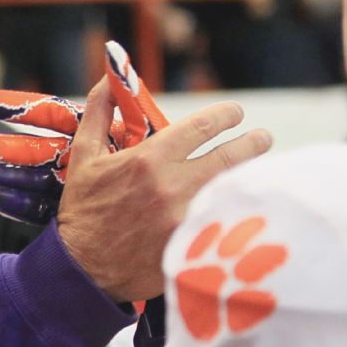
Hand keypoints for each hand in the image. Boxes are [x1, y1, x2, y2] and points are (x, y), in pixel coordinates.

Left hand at [0, 42, 162, 223]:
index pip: (51, 114)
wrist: (176, 198)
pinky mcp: (74, 211)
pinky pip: (39, 210)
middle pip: (33, 151)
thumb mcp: (141, 121)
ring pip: (30, 181)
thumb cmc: (157, 154)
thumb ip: (121, 88)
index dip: (19, 108)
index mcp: (95, 133)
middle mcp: (82, 160)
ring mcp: (76, 188)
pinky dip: (13, 204)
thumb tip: (112, 49)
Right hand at [57, 81, 270, 301]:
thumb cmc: (84, 209)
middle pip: (228, 158)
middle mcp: (172, 187)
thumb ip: (99, 111)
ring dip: (248, 177)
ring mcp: (185, 220)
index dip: (225, 115)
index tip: (235, 113)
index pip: (201, 127)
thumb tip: (110, 77)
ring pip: (231, 191)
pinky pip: (223, 222)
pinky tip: (248, 205)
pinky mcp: (191, 248)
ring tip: (259, 169)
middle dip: (251, 143)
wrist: (83, 269)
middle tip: (262, 138)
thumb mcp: (84, 155)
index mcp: (148, 159)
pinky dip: (237, 210)